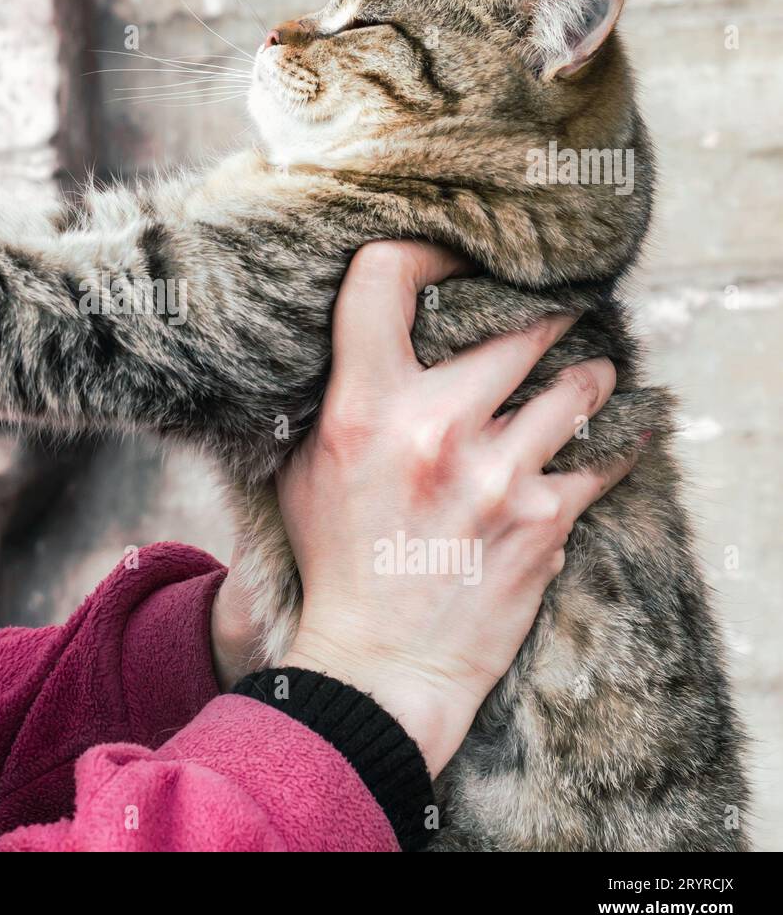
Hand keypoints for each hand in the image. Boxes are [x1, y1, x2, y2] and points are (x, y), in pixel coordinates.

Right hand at [274, 241, 635, 775]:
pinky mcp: (546, 519)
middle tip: (546, 310)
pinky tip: (609, 437)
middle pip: (513, 324)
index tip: (450, 261)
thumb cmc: (338, 559)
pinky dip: (608, 446)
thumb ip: (335, 397)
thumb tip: (369, 335)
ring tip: (588, 372)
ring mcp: (498, 473)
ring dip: (586, 375)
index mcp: (362, 408)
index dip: (421, 252)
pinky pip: (601, 458)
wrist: (380, 662)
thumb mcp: (305, 468)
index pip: (385, 278)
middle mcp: (433, 428)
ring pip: (577, 385)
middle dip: (536, 316)